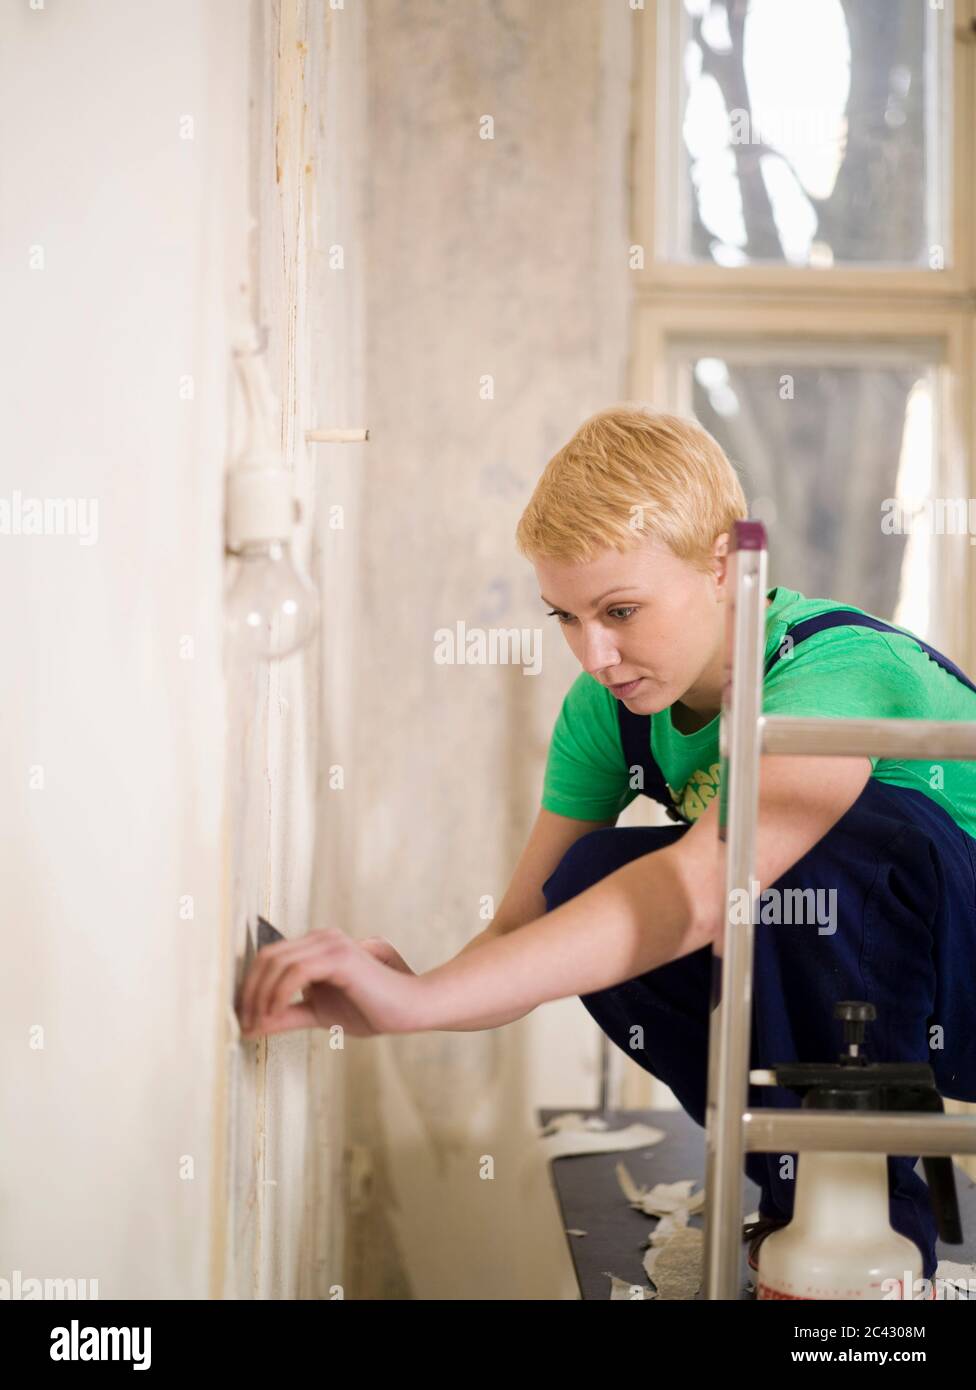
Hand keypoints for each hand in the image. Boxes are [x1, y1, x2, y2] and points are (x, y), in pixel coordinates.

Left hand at [236, 929, 425, 1039]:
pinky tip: (273, 1014)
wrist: (411, 1009)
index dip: (249, 986)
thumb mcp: (319, 1014)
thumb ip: (287, 1015)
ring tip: (256, 1023)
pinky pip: (295, 972)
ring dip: (259, 996)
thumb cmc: (372, 1009)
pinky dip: (278, 994)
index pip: (269, 957)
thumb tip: (251, 1026)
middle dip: (248, 991)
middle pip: (267, 957)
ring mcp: (331, 943)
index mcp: (317, 945)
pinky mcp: (340, 956)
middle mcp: (322, 937)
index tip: (241, 1017)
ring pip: (276, 963)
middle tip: (243, 1023)